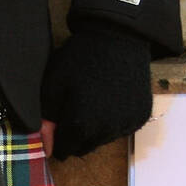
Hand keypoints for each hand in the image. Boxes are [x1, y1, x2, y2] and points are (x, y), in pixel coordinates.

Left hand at [41, 22, 152, 160]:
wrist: (119, 35)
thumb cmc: (80, 58)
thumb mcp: (53, 85)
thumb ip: (47, 120)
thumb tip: (45, 150)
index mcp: (81, 127)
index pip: (64, 151)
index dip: (57, 137)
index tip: (58, 121)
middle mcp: (105, 132)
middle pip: (84, 149)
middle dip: (76, 136)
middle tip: (75, 109)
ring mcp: (125, 125)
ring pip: (102, 140)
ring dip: (95, 130)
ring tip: (94, 101)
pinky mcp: (140, 117)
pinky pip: (121, 129)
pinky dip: (114, 121)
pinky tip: (112, 99)